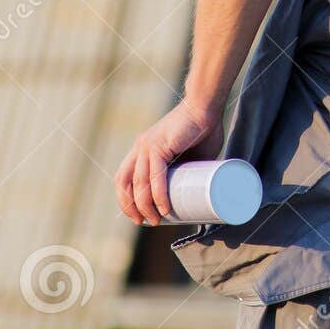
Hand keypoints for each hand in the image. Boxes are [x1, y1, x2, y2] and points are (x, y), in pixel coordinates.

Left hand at [115, 100, 220, 224]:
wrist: (206, 107)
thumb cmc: (203, 130)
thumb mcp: (190, 156)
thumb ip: (190, 171)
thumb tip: (200, 194)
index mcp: (142, 149)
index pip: (123, 178)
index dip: (126, 199)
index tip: (137, 216)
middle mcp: (140, 147)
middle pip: (124, 183)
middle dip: (130, 206)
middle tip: (144, 221)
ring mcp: (147, 146)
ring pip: (138, 182)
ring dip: (144, 205)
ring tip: (157, 219)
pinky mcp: (159, 145)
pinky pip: (154, 174)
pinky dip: (157, 193)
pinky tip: (163, 206)